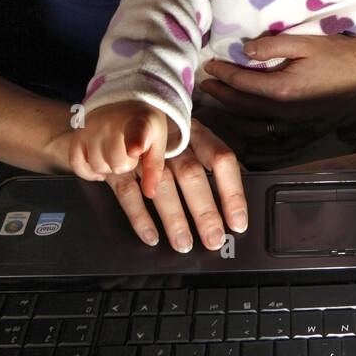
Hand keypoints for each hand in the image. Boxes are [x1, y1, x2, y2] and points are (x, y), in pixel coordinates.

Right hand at [66, 101, 169, 181]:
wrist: (122, 101)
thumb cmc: (142, 124)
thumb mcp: (157, 141)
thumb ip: (155, 167)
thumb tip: (150, 193)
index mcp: (139, 122)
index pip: (136, 133)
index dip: (135, 143)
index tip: (135, 150)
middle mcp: (111, 124)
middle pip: (118, 165)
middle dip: (126, 165)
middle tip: (130, 152)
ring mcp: (92, 129)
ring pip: (99, 167)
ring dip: (108, 166)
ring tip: (115, 152)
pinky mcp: (77, 136)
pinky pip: (77, 164)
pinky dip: (88, 170)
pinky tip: (100, 164)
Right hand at [106, 118, 247, 251]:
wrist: (117, 112)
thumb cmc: (164, 132)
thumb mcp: (191, 137)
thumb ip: (214, 161)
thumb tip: (238, 195)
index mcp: (195, 133)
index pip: (220, 159)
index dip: (232, 192)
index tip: (238, 222)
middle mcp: (171, 141)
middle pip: (192, 174)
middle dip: (204, 210)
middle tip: (214, 239)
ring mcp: (142, 152)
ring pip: (161, 185)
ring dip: (174, 217)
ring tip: (184, 243)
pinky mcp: (117, 165)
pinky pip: (128, 192)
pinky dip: (140, 217)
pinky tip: (152, 236)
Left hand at [200, 28, 355, 120]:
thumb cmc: (338, 53)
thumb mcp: (304, 42)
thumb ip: (272, 45)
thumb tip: (244, 49)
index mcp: (281, 89)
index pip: (241, 82)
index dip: (222, 73)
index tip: (207, 65)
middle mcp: (283, 111)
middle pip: (242, 105)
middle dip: (221, 94)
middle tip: (204, 85)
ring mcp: (292, 120)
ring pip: (253, 118)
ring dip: (232, 108)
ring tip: (219, 97)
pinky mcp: (301, 122)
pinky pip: (267, 123)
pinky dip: (250, 117)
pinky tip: (245, 111)